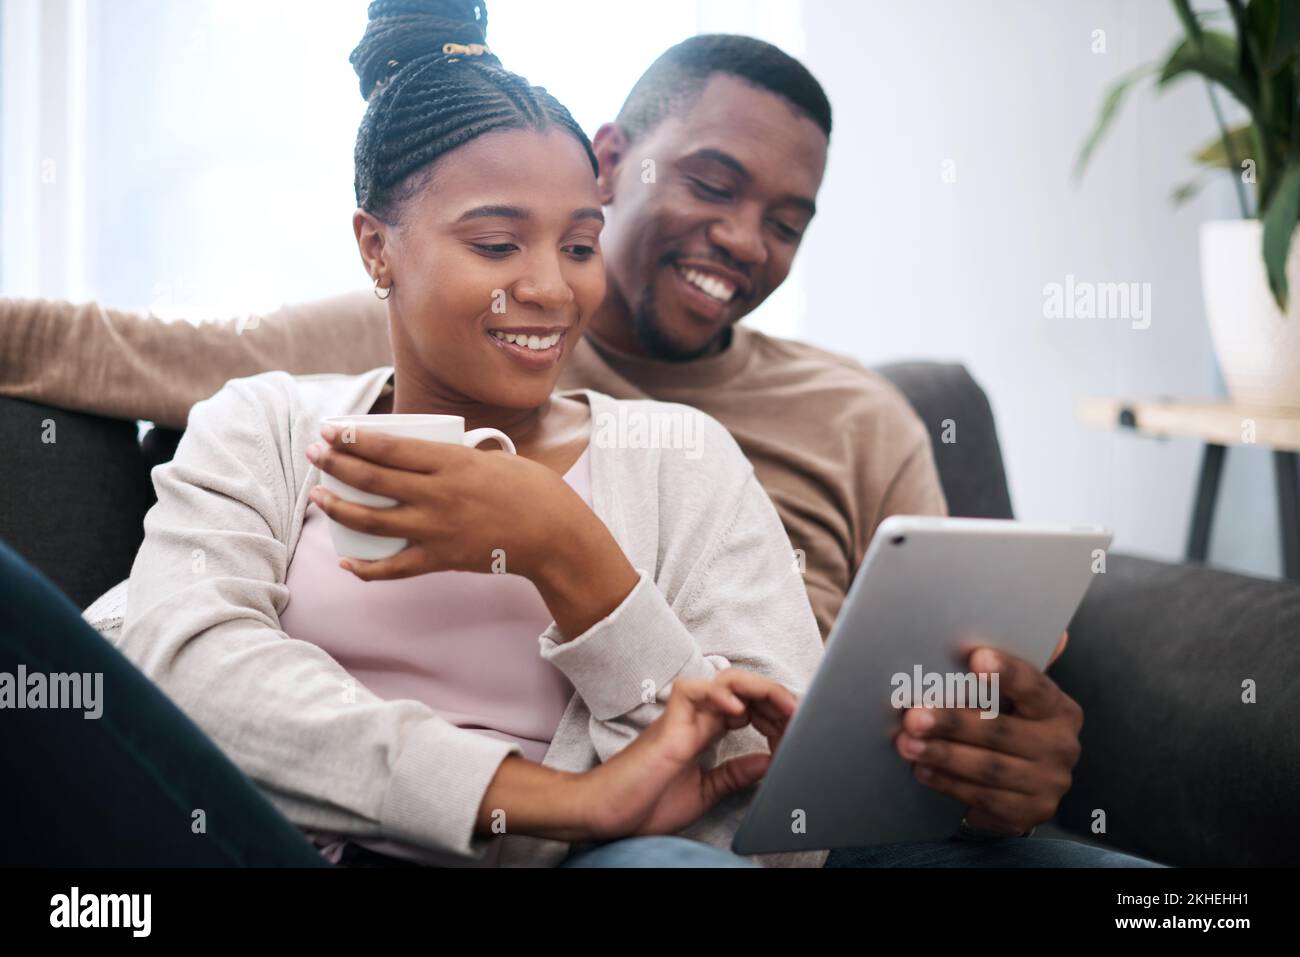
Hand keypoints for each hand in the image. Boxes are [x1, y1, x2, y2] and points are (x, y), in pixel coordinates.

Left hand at [307, 423, 569, 579]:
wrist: (556, 536)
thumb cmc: (531, 490)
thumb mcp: (493, 458)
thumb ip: (457, 458)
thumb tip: (429, 454)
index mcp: (452, 462)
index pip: (389, 447)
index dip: (352, 437)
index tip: (329, 429)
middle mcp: (438, 494)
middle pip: (372, 478)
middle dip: (334, 464)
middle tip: (313, 453)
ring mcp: (437, 529)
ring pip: (372, 520)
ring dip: (338, 507)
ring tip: (316, 497)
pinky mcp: (442, 559)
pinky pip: (394, 568)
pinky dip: (366, 568)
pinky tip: (346, 561)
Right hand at [581, 669, 797, 840]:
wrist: (606, 813)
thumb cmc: (644, 803)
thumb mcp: (703, 793)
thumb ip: (732, 776)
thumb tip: (768, 762)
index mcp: (705, 732)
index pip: (749, 707)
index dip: (775, 713)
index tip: (798, 729)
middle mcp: (696, 718)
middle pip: (743, 689)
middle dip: (776, 698)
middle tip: (802, 714)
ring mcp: (682, 717)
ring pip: (725, 680)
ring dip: (759, 689)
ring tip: (783, 705)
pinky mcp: (668, 723)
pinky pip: (694, 690)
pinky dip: (720, 694)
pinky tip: (740, 712)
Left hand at [893, 632, 1082, 836]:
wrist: (1017, 788)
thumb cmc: (1005, 725)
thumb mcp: (1011, 698)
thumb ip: (1013, 668)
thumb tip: (1053, 632)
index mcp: (1059, 708)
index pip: (1034, 686)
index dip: (1006, 672)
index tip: (975, 658)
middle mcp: (1062, 746)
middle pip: (1001, 731)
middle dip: (952, 722)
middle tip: (912, 714)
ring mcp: (1049, 783)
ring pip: (988, 767)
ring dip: (942, 754)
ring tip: (906, 743)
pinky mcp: (1030, 812)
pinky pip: (982, 796)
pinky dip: (948, 782)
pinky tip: (922, 770)